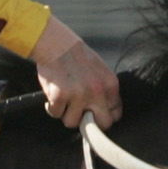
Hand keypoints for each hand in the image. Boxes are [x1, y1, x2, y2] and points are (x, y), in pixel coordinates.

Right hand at [31, 16, 121, 130]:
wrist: (56, 44)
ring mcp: (78, 95)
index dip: (104, 117)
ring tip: (63, 101)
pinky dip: (51, 107)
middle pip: (102, 124)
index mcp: (110, 85)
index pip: (115, 114)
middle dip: (91, 124)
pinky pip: (55, 113)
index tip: (95, 116)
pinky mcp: (59, 96)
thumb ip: (104, 90)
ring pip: (73, 122)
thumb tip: (104, 112)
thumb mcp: (100, 71)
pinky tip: (52, 96)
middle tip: (81, 115)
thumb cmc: (77, 56)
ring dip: (66, 114)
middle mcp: (97, 92)